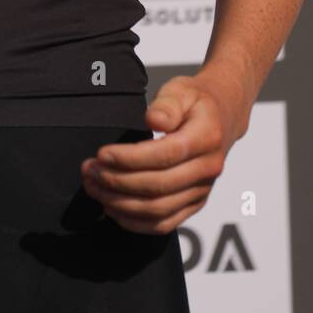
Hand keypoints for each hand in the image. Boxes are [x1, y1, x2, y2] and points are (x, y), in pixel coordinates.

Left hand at [81, 74, 243, 234]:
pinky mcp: (194, 203)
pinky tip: (112, 208)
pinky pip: (165, 223)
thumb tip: (153, 119)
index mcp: (206, 137)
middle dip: (117, 181)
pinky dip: (135, 222)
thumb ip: (167, 104)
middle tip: (90, 170)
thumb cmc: (197, 102)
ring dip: (120, 203)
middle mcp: (207, 168)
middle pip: (158, 186)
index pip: (165, 155)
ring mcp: (202, 190)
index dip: (130, 158)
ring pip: (158, 209)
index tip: (102, 154)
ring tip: (94, 187)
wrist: (223, 117)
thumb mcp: (182, 89)